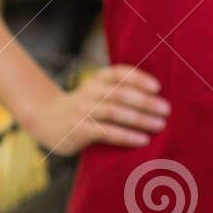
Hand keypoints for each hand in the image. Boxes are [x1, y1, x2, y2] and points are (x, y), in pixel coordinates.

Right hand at [21, 65, 168, 154]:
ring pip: (114, 112)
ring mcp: (83, 110)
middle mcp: (90, 91)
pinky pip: (106, 132)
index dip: (139, 78)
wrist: (46, 119)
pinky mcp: (79, 130)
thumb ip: (120, 89)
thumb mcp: (99, 91)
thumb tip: (159, 98)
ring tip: (160, 125)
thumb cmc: (86, 105)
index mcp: (98, 79)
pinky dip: (126, 135)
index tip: (158, 87)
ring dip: (140, 119)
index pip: (120, 73)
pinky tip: (142, 139)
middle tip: (167, 110)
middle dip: (146, 102)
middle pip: (121, 93)